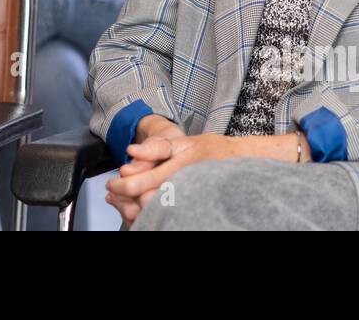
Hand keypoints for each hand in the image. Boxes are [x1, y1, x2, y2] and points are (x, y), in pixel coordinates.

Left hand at [107, 131, 300, 226]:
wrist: (244, 163)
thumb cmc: (212, 150)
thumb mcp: (184, 142)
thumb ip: (156, 148)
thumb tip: (130, 152)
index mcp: (183, 163)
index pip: (146, 180)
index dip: (125, 185)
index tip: (113, 184)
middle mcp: (188, 183)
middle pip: (149, 201)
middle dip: (127, 200)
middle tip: (114, 196)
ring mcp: (193, 198)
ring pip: (159, 212)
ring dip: (138, 210)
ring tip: (125, 205)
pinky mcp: (196, 208)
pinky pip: (171, 216)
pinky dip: (155, 215)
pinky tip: (146, 212)